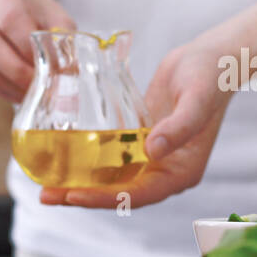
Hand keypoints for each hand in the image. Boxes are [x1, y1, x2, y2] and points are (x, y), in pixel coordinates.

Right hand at [0, 0, 74, 102]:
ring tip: (34, 93)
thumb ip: (63, 39)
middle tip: (39, 85)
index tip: (46, 62)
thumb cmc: (35, 13)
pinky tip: (22, 92)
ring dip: (12, 86)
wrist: (8, 6)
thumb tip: (68, 72)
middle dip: (18, 71)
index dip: (28, 46)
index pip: (9, 20)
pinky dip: (5, 91)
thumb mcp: (55, 16)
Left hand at [40, 39, 231, 207]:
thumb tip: (153, 151)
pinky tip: (63, 161)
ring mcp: (151, 159)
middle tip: (47, 195)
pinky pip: (110, 160)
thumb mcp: (196, 98)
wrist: (210, 58)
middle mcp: (164, 172)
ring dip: (80, 183)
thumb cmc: (210, 76)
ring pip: (111, 179)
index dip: (105, 198)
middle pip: (119, 193)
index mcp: (182, 172)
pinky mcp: (139, 143)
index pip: (139, 195)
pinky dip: (88, 163)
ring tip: (46, 186)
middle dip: (83, 196)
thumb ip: (179, 127)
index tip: (75, 196)